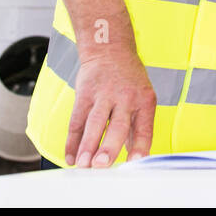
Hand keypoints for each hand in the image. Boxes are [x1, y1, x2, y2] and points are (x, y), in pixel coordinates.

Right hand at [66, 46, 156, 166]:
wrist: (110, 49)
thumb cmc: (129, 79)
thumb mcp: (142, 97)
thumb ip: (136, 127)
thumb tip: (133, 157)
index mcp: (145, 100)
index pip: (145, 127)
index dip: (140, 145)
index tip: (134, 162)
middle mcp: (126, 98)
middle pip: (118, 125)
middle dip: (109, 147)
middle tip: (101, 165)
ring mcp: (104, 95)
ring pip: (94, 123)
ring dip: (87, 145)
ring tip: (83, 164)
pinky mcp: (85, 94)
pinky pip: (77, 120)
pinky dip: (72, 140)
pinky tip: (71, 156)